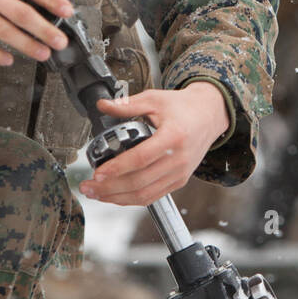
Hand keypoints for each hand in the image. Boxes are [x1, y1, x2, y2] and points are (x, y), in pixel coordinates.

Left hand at [80, 82, 230, 205]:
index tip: (97, 173)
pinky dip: (131, 199)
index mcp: (173, 136)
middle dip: (109, 188)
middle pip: (140, 181)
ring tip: (96, 194)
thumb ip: (127, 105)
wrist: (209, 115)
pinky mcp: (180, 181)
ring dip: (117, 198)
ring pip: (145, 194)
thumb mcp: (155, 99)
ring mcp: (180, 173)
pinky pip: (153, 196)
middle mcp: (179, 159)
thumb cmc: (183, 106)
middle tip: (88, 186)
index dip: (117, 168)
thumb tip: (102, 105)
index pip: (141, 158)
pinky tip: (115, 196)